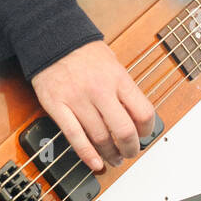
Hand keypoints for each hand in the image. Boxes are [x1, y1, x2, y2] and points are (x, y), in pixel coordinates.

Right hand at [31, 41, 156, 173]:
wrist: (53, 38)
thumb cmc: (84, 51)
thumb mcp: (113, 63)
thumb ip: (123, 88)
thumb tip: (136, 116)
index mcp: (118, 78)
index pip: (143, 112)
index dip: (147, 130)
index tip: (144, 134)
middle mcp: (100, 90)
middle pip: (123, 130)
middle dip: (131, 148)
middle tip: (130, 153)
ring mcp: (78, 100)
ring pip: (100, 138)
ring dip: (110, 154)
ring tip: (113, 159)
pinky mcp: (58, 107)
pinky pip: (75, 137)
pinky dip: (87, 155)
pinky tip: (94, 163)